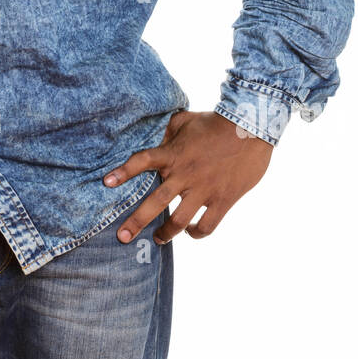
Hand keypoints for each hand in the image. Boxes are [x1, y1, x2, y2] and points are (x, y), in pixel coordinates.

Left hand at [102, 109, 272, 244]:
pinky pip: (207, 226)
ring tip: (158, 239)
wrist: (250, 129)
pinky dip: (196, 233)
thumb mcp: (186, 120)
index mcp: (173, 154)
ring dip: (166, 233)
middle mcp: (185, 174)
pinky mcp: (223, 200)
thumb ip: (168, 130)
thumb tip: (157, 136)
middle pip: (156, 202)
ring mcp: (204, 189)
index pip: (142, 161)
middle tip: (123, 237)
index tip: (107, 183)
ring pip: (180, 220)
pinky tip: (191, 233)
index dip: (124, 172)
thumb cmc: (216, 122)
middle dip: (137, 221)